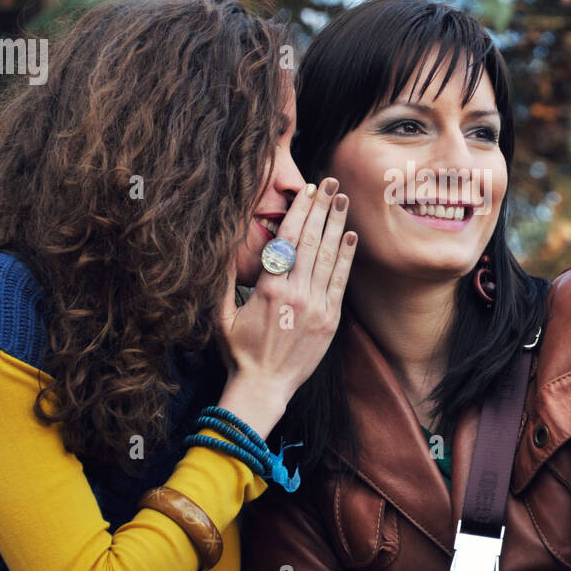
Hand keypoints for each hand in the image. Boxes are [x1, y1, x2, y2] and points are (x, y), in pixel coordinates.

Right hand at [214, 177, 355, 436]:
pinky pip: (340, 281)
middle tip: (332, 182)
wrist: (264, 387)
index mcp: (269, 288)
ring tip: (343, 200)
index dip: (300, 211)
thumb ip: (222, 279)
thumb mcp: (220, 314)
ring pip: (329, 257)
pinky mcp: (330, 320)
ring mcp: (316, 306)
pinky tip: (350, 236)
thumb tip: (224, 245)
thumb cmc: (238, 351)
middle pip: (313, 241)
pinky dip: (346, 257)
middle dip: (323, 208)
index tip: (308, 190)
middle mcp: (296, 293)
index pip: (288, 239)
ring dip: (337, 225)